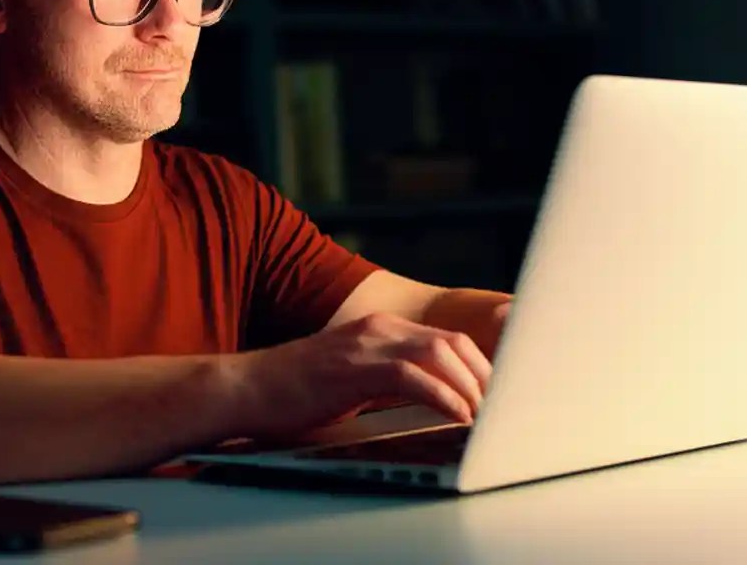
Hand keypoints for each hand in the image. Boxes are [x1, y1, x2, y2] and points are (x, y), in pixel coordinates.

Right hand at [232, 312, 493, 439]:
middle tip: (501, 412)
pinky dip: (442, 397)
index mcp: (382, 329)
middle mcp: (380, 328)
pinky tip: (456, 417)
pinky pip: (411, 376)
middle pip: (453, 344)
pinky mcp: (354, 366)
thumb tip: (434, 404)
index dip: (480, 367)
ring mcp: (366, 344)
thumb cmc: (295, 392)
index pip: (448, 341)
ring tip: (484, 419)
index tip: (497, 397)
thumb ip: (390, 382)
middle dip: (484, 378)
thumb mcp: (353, 380)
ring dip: (469, 389)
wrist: (246, 388)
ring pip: (439, 354)